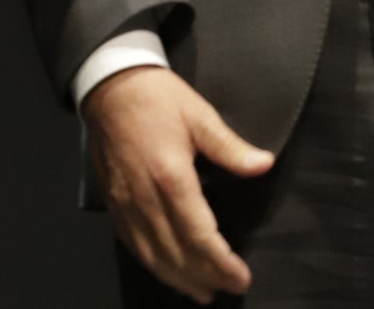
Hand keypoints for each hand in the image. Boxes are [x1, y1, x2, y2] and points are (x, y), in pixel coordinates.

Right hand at [83, 66, 273, 303]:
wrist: (109, 85)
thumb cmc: (157, 98)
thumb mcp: (199, 114)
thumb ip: (230, 146)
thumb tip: (264, 165)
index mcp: (171, 177)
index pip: (199, 236)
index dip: (221, 263)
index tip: (242, 278)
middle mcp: (145, 198)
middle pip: (176, 253)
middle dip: (205, 277)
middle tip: (230, 288)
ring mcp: (125, 203)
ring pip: (152, 254)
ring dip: (178, 279)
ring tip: (203, 293)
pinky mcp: (113, 202)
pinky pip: (132, 243)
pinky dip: (152, 264)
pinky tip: (167, 271)